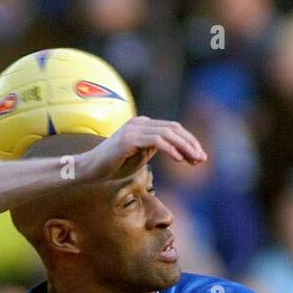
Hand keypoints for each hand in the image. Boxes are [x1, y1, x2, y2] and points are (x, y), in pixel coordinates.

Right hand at [76, 116, 206, 182]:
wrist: (90, 170)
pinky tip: (179, 160)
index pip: (172, 129)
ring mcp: (134, 129)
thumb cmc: (113, 166)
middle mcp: (140, 123)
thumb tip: (178, 153)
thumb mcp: (139, 157)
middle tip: (202, 160)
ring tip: (194, 161)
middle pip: (174, 129)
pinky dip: (170, 149)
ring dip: (184, 147)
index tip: (200, 157)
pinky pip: (156, 141)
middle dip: (191, 144)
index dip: (189, 142)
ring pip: (168, 134)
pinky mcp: (129, 139)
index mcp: (143, 125)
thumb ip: (154, 150)